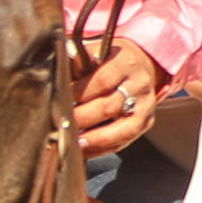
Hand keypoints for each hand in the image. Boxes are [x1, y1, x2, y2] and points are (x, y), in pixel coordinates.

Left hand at [71, 39, 165, 158]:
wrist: (141, 66)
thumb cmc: (110, 61)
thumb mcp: (96, 53)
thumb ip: (77, 62)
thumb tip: (55, 72)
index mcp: (125, 63)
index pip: (102, 80)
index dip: (80, 92)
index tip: (61, 99)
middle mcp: (139, 84)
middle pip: (109, 107)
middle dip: (83, 118)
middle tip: (62, 124)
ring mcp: (145, 106)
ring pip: (122, 129)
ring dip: (95, 139)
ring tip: (75, 142)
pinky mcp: (146, 122)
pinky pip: (125, 140)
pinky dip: (103, 148)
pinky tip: (86, 149)